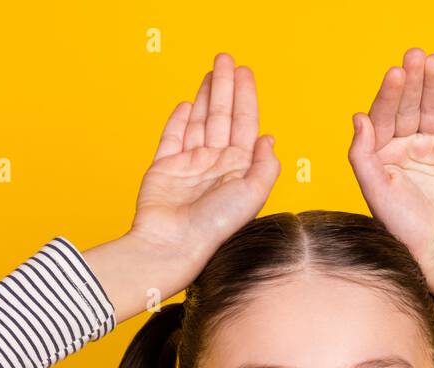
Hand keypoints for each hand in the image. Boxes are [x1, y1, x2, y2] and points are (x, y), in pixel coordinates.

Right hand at [128, 52, 279, 283]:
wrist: (174, 244)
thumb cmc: (216, 225)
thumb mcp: (253, 193)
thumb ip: (265, 165)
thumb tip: (269, 138)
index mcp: (238, 169)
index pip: (245, 124)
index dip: (246, 96)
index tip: (244, 72)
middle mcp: (215, 165)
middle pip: (223, 116)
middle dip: (225, 86)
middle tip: (225, 58)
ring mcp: (189, 166)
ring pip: (200, 121)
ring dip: (206, 96)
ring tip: (210, 72)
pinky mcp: (164, 169)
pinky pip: (172, 138)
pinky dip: (179, 120)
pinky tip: (186, 105)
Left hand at [348, 47, 433, 298]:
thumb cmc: (404, 226)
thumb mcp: (374, 190)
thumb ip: (362, 154)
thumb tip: (358, 118)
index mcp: (380, 156)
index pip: (382, 116)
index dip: (389, 94)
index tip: (395, 73)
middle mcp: (403, 148)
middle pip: (407, 106)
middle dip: (412, 81)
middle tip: (416, 55)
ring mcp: (430, 147)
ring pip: (430, 107)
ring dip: (432, 83)